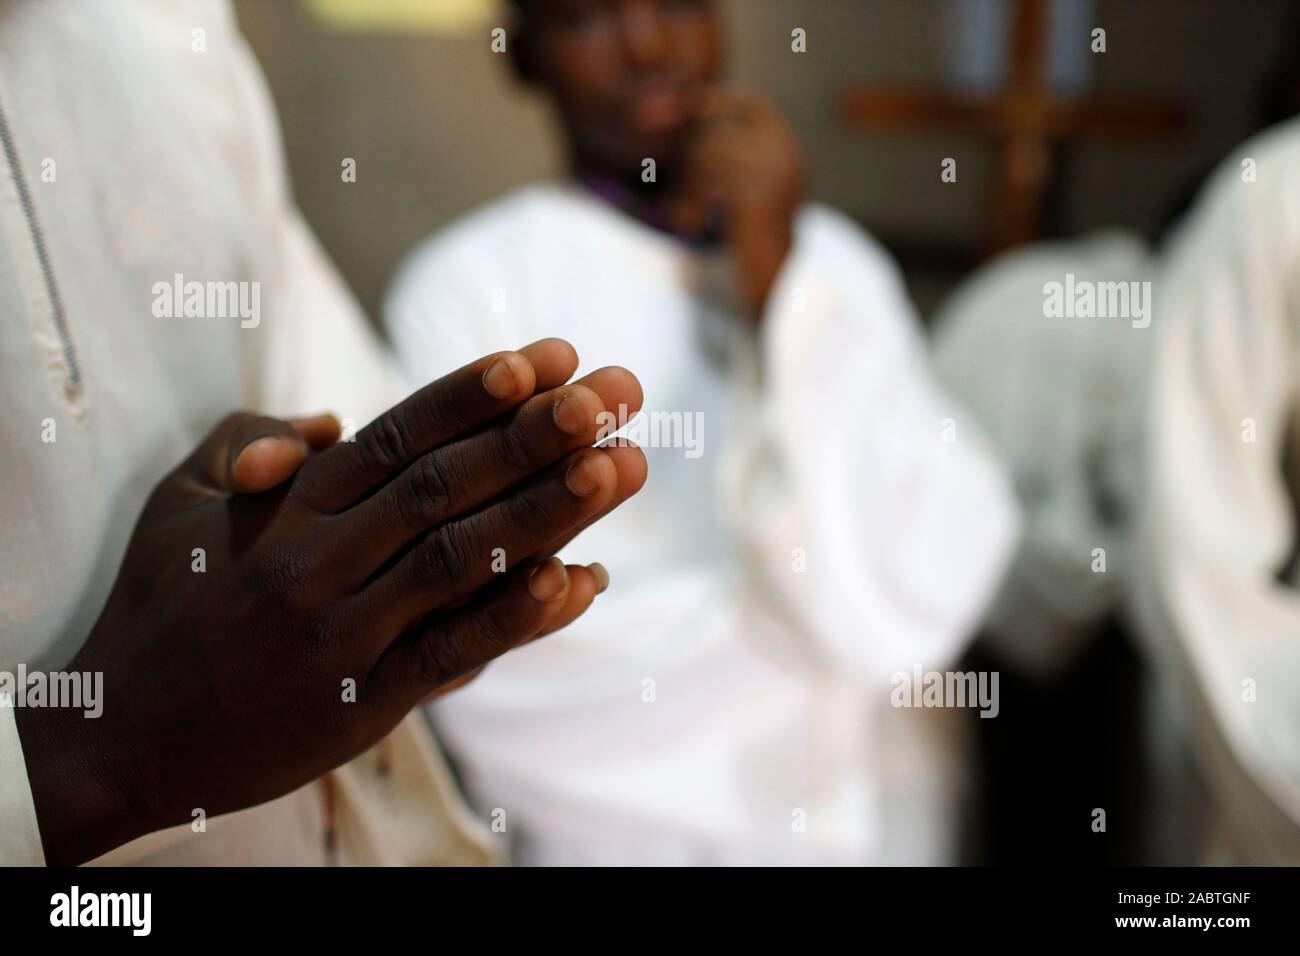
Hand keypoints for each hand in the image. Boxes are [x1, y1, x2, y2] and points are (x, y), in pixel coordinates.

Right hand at [16, 339, 645, 864]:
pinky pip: (453, 653)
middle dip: (539, 434)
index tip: (551, 355)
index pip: (398, 433)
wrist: (125, 735)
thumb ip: (249, 442)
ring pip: (461, 559)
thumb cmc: (163, 603)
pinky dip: (518, 617)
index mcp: (289, 505)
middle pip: (446, 485)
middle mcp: (322, 560)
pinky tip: (581, 582)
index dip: (476, 392)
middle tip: (617, 392)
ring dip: (549, 510)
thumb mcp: (180, 501)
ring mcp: (347, 633)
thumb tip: (326, 420)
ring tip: (623, 465)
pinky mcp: (366, 701)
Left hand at [669, 88, 805, 314]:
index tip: (677, 116)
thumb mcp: (737, 189)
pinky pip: (707, 184)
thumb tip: (658, 114)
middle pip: (719, 131)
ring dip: (684, 186)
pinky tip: (688, 227)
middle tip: (675, 193)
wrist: (775, 287)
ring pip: (708, 157)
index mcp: (787, 149)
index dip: (714, 103)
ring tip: (680, 213)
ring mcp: (777, 176)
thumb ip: (715, 153)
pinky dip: (689, 205)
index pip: (751, 103)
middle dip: (687, 159)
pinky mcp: (759, 200)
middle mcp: (788, 156)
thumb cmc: (749, 239)